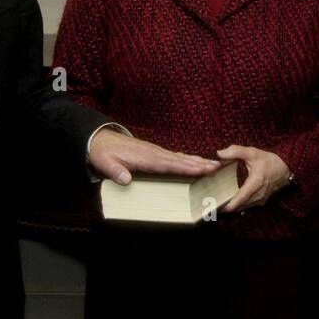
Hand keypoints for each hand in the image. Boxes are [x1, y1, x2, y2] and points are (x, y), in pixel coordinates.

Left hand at [87, 128, 220, 184]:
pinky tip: (195, 162)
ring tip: (214, 164)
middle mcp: (154, 153)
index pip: (170, 164)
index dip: (186, 168)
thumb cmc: (103, 153)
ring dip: (198, 161)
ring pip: (181, 157)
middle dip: (200, 164)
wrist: (100, 139)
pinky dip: (188, 160)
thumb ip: (115, 171)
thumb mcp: (104, 163)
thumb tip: (125, 180)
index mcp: (146, 158)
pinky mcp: (154, 153)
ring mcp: (156, 152)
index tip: (202, 169)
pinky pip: (175, 157)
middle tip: (217, 167)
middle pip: (181, 160)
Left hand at [218, 145, 291, 213]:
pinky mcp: (261, 201)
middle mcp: (258, 194)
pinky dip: (238, 205)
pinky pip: (247, 206)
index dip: (228, 205)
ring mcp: (260, 200)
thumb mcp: (252, 152)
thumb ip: (235, 151)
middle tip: (212, 203)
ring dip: (232, 206)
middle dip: (226, 206)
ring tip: (218, 202)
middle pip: (239, 206)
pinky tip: (230, 200)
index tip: (216, 206)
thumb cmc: (269, 160)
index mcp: (256, 183)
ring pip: (243, 207)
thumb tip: (219, 153)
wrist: (285, 168)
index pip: (240, 198)